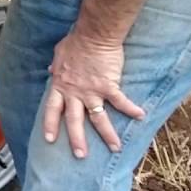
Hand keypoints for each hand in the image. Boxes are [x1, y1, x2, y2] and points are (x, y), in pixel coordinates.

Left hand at [42, 30, 145, 157]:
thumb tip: (50, 71)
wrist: (94, 35)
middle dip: (77, 140)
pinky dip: (132, 109)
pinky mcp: (109, 86)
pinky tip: (141, 116)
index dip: (50, 125)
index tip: (49, 140)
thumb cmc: (76, 42)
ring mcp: (92, 91)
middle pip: (74, 121)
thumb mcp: (59, 54)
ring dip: (107, 135)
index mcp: (61, 85)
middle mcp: (75, 92)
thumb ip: (56, 67)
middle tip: (80, 156)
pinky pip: (121, 101)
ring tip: (115, 149)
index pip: (52, 109)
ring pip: (98, 118)